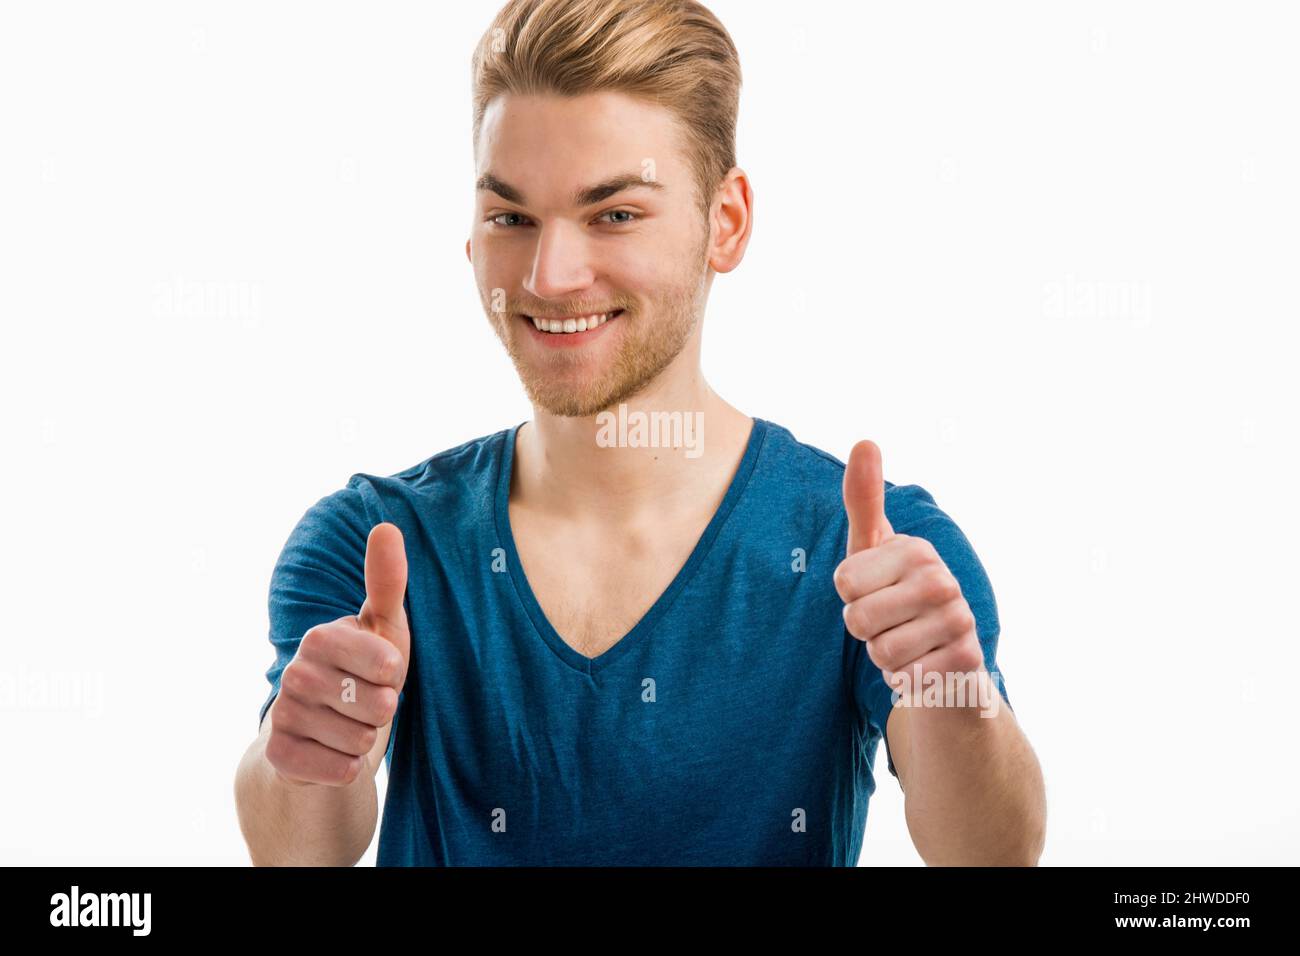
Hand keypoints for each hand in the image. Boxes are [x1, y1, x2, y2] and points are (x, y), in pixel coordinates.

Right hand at [265, 522, 410, 786]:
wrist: (323, 734)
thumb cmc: (366, 672)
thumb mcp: (385, 628)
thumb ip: (387, 581)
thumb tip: (386, 526)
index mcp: (321, 637)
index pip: (385, 663)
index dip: (396, 674)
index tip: (385, 670)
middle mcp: (294, 673)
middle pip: (377, 706)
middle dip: (384, 710)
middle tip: (367, 701)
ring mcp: (283, 715)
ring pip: (360, 741)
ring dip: (367, 739)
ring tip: (351, 724)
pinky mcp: (279, 756)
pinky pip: (341, 770)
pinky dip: (349, 767)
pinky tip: (335, 751)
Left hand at [835, 440, 984, 702]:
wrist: (945, 660)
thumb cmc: (897, 597)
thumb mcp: (874, 548)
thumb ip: (864, 499)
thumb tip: (865, 440)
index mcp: (915, 550)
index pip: (843, 582)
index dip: (849, 596)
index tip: (874, 591)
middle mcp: (942, 580)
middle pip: (858, 620)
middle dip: (864, 631)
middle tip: (888, 624)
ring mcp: (960, 620)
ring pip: (880, 654)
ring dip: (884, 658)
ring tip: (906, 644)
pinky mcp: (967, 661)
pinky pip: (905, 679)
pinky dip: (905, 681)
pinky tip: (923, 666)